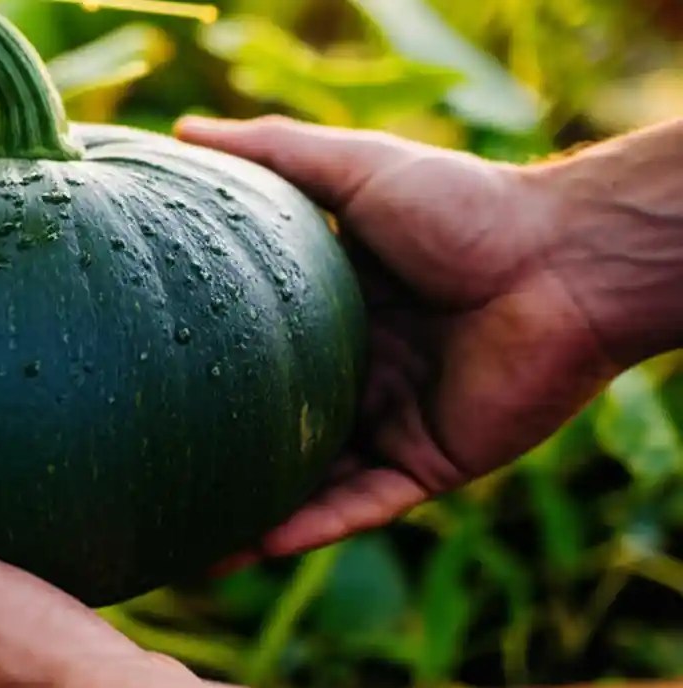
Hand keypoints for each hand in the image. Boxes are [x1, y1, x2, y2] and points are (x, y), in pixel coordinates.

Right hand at [176, 116, 623, 557]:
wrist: (560, 261)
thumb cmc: (462, 208)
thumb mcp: (353, 169)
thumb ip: (271, 151)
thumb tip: (181, 128)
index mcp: (341, 312)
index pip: (259, 350)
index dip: (205, 366)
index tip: (143, 374)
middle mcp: (362, 374)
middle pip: (280, 426)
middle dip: (227, 455)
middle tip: (156, 474)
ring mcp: (393, 422)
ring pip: (312, 482)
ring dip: (256, 516)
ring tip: (189, 544)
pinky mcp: (428, 464)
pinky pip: (361, 505)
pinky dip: (312, 527)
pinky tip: (254, 544)